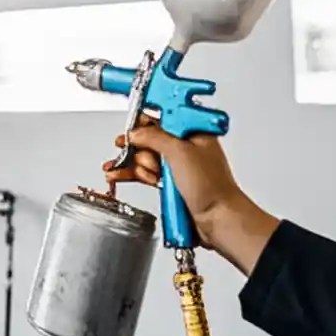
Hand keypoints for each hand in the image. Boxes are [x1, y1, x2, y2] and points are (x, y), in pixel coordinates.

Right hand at [104, 117, 279, 274]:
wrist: (217, 220)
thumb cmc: (213, 187)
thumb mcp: (180, 152)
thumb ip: (154, 137)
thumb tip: (135, 133)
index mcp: (194, 132)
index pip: (164, 115)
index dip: (145, 119)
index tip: (131, 124)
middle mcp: (186, 146)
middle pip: (150, 137)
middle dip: (137, 146)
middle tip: (133, 152)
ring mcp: (178, 165)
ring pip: (146, 156)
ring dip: (131, 162)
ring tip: (120, 167)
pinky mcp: (171, 183)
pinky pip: (146, 173)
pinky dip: (132, 174)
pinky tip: (118, 174)